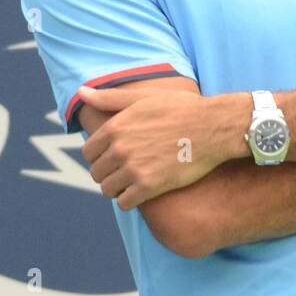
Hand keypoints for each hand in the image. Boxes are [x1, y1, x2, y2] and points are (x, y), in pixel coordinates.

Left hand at [78, 86, 248, 209]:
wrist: (214, 127)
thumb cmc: (181, 108)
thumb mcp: (144, 98)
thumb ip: (109, 98)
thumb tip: (81, 91)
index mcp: (116, 126)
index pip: (88, 151)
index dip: (98, 156)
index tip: (112, 158)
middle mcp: (120, 148)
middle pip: (96, 172)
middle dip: (107, 173)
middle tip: (122, 172)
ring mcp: (134, 168)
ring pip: (108, 189)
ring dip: (116, 188)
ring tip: (130, 183)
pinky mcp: (150, 186)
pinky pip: (125, 203)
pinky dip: (129, 200)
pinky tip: (140, 192)